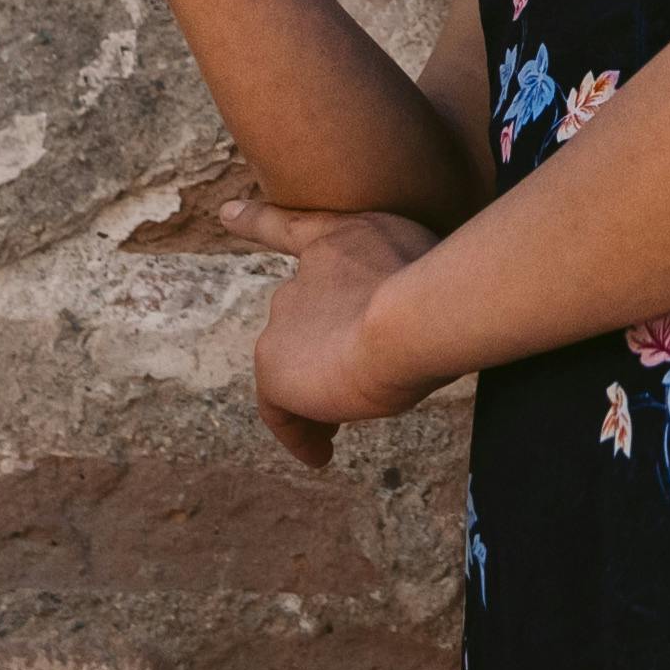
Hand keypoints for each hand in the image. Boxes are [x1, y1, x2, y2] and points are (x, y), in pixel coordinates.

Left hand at [209, 192, 431, 467]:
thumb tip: (395, 328)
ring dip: (317, 393)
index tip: (228, 213)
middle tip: (355, 382)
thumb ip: (405, 283)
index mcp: (340, 239)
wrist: (414, 316)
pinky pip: (278, 411)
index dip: (257, 220)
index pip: (290, 226)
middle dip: (322, 348)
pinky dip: (297, 433)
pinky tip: (319, 456)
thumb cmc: (442, 292)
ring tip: (341, 429)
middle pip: (303, 320)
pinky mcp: (275, 369)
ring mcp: (282, 322)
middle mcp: (300, 277)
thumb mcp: (428, 269)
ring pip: (295, 367)